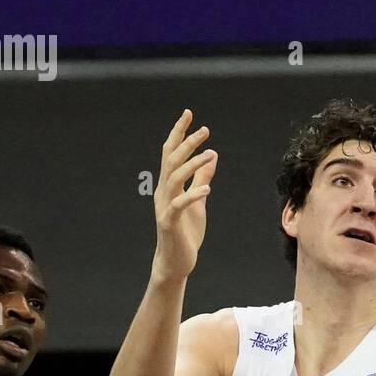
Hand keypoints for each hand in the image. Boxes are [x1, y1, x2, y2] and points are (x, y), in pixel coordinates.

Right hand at [153, 109, 217, 280]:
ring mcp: (165, 207)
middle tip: (204, 129)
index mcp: (169, 185)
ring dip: (191, 165)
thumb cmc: (186, 232)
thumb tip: (212, 156)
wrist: (177, 262)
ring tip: (209, 154)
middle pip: (171, 161)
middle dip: (186, 143)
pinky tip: (206, 190)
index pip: (171, 153)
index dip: (179, 133)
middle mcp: (163, 192)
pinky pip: (178, 206)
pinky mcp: (170, 223)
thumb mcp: (198, 201)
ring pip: (174, 179)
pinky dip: (192, 196)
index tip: (188, 114)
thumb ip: (202, 179)